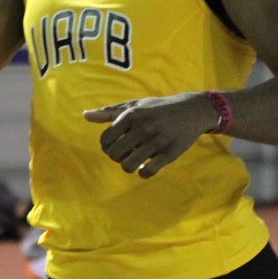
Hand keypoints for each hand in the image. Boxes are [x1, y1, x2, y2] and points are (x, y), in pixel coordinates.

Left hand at [82, 92, 217, 177]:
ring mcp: (157, 141)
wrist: (193, 109)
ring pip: (128, 166)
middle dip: (117, 156)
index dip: (107, 147)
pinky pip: (147, 172)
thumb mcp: (135, 106)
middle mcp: (143, 127)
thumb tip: (85, 115)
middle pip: (114, 154)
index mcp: (132, 115)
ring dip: (129, 166)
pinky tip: (148, 165)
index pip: (105, 140)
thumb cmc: (158, 108)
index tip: (116, 145)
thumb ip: (109, 112)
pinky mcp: (170, 153)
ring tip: (136, 159)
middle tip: (127, 152)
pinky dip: (144, 173)